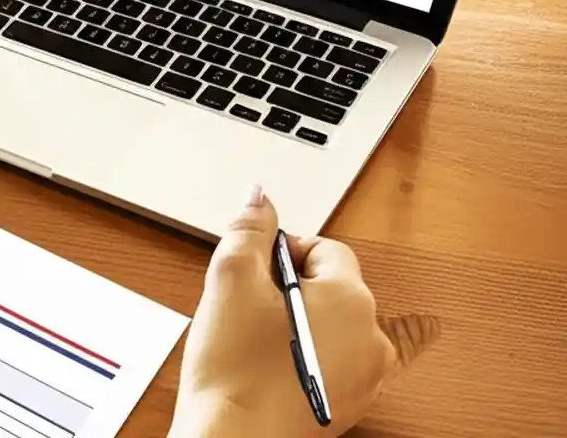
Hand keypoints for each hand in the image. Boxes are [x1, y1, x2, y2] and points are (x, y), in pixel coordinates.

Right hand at [169, 187, 436, 436]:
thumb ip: (249, 229)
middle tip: (245, 306)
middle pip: (329, 287)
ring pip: (329, 326)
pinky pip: (328, 362)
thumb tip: (259, 198)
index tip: (251, 269)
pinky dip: (300, 357)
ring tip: (253, 340)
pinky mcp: (348, 405)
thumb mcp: (231, 279)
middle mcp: (372, 338)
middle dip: (286, 288)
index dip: (281, 252)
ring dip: (293, 323)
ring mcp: (364, 377)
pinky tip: (265, 367)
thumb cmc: (236, 374)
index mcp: (352, 299)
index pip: (326, 248)